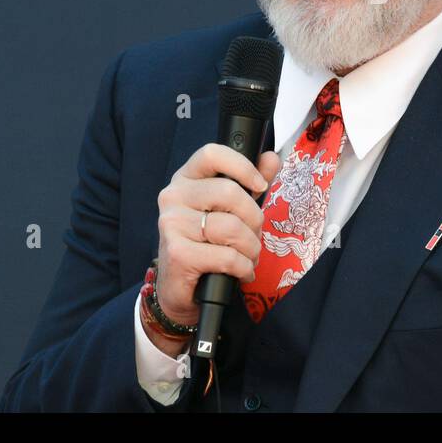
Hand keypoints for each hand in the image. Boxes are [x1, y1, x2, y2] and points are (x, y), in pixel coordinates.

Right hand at [145, 144, 281, 353]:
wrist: (180, 288)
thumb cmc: (206, 244)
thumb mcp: (229, 210)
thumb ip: (249, 183)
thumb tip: (270, 158)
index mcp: (185, 179)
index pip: (212, 154)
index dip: (242, 166)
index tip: (259, 186)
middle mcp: (173, 197)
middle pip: (230, 193)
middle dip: (254, 219)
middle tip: (255, 236)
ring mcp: (172, 224)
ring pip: (231, 227)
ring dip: (251, 248)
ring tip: (248, 257)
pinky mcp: (177, 253)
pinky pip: (227, 256)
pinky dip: (243, 267)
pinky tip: (240, 272)